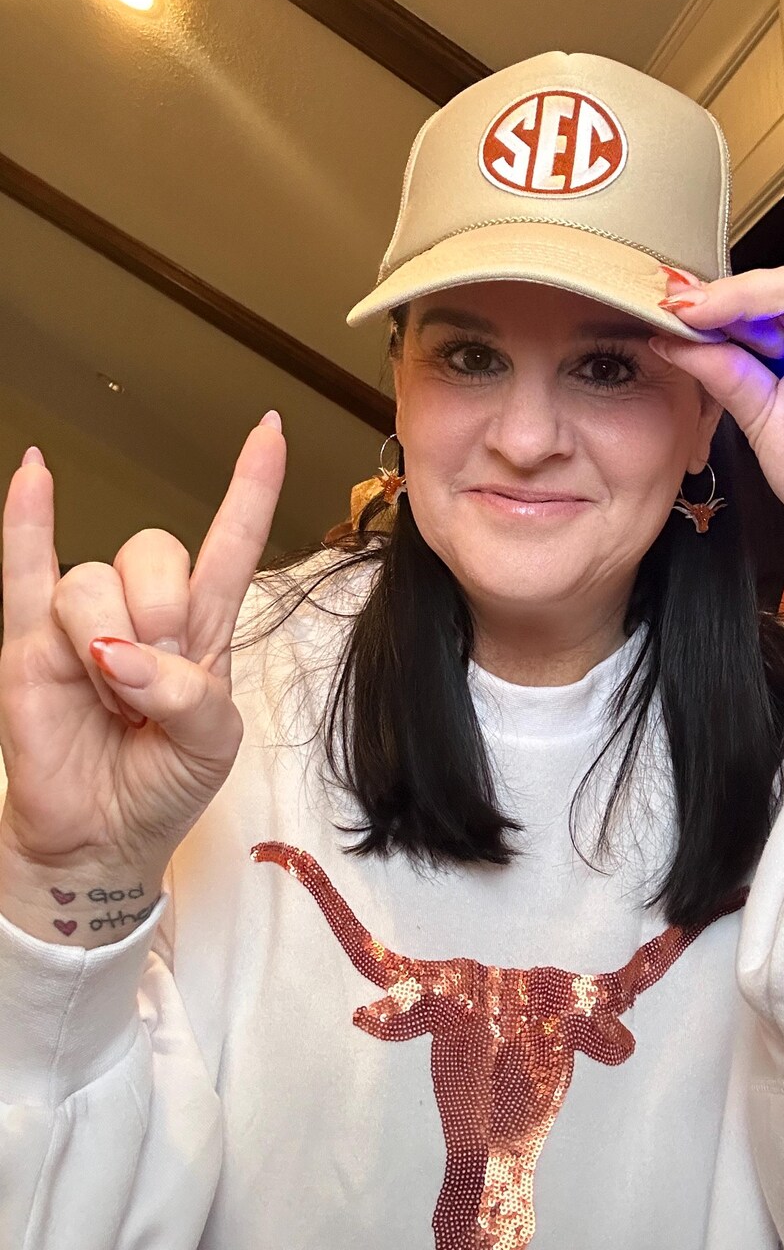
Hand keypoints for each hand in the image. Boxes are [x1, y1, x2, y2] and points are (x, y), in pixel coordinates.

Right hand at [0, 415, 286, 880]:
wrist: (101, 840)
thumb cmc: (162, 786)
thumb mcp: (212, 746)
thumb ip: (190, 695)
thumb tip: (120, 655)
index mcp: (204, 628)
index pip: (232, 543)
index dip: (252, 488)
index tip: (271, 431)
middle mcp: (144, 611)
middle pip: (154, 551)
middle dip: (159, 612)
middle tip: (150, 678)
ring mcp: (83, 621)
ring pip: (91, 580)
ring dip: (104, 638)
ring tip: (108, 695)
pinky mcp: (27, 644)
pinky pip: (25, 565)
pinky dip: (27, 519)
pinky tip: (34, 473)